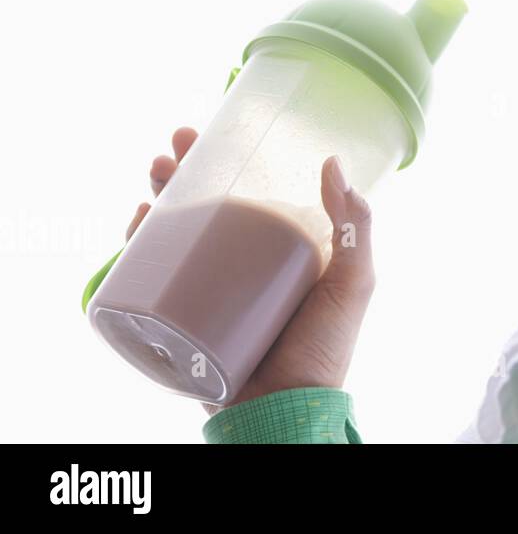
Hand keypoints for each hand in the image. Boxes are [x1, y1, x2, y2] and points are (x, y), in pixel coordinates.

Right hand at [135, 128, 375, 417]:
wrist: (287, 412)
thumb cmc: (327, 348)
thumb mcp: (353, 282)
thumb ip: (353, 227)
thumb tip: (333, 163)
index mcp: (284, 252)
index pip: (252, 194)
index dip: (231, 162)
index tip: (215, 132)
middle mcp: (244, 266)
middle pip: (207, 207)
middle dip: (186, 172)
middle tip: (175, 145)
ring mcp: (211, 292)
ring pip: (177, 235)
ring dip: (159, 199)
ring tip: (153, 174)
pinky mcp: (183, 318)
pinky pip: (155, 278)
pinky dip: (140, 248)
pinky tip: (139, 224)